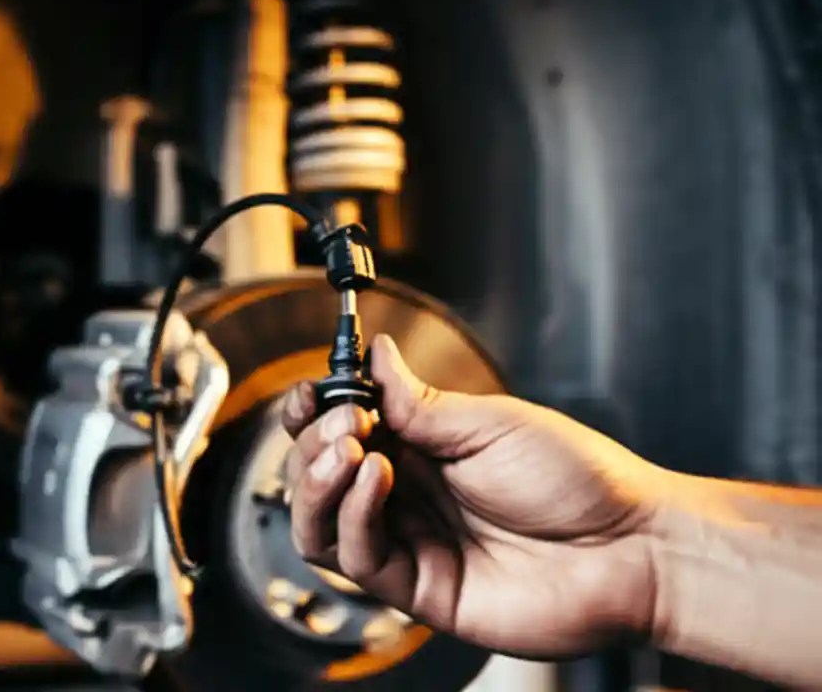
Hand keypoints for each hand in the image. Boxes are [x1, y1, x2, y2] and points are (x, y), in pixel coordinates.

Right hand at [281, 334, 669, 657]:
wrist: (631, 548)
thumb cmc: (578, 479)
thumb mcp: (489, 423)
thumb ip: (418, 402)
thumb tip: (375, 353)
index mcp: (420, 450)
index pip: (339, 433)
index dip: (313, 414)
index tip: (310, 394)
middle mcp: (405, 497)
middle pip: (318, 477)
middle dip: (315, 443)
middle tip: (345, 421)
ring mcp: (409, 544)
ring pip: (320, 524)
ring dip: (317, 482)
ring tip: (348, 450)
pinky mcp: (418, 589)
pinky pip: (358, 558)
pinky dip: (354, 513)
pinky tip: (379, 479)